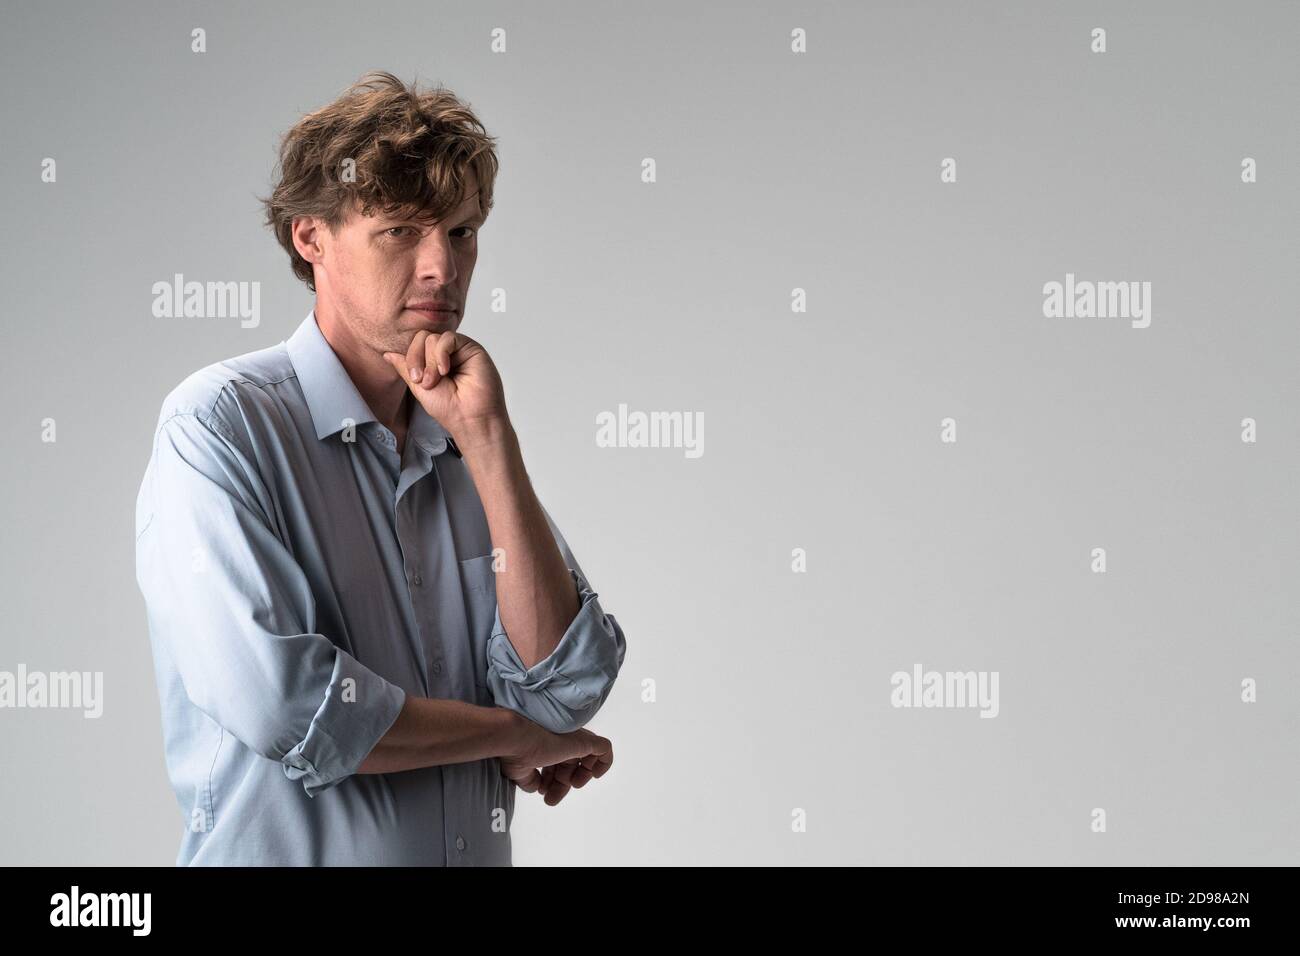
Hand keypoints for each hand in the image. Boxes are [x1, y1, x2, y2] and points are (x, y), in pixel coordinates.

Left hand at [381, 329, 507, 446]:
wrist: (469, 417)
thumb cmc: (449, 408)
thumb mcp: (418, 387)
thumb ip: (405, 368)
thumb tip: (387, 354)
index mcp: (433, 361)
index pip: (415, 345)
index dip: (411, 358)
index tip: (415, 380)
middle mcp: (446, 353)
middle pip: (422, 338)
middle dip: (417, 358)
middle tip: (424, 381)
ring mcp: (459, 350)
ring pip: (433, 338)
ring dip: (430, 361)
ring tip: (437, 380)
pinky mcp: (471, 348)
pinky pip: (448, 338)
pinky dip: (441, 353)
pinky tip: (445, 370)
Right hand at [498, 719, 613, 805]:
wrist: (516, 738)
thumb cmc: (515, 752)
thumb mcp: (520, 771)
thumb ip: (531, 779)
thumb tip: (537, 788)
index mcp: (546, 743)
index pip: (556, 763)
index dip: (551, 780)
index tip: (542, 792)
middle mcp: (561, 739)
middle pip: (570, 764)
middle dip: (561, 784)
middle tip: (551, 798)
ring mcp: (574, 739)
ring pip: (586, 759)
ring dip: (579, 777)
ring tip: (571, 786)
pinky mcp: (585, 741)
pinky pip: (604, 749)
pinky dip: (603, 763)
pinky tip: (594, 776)